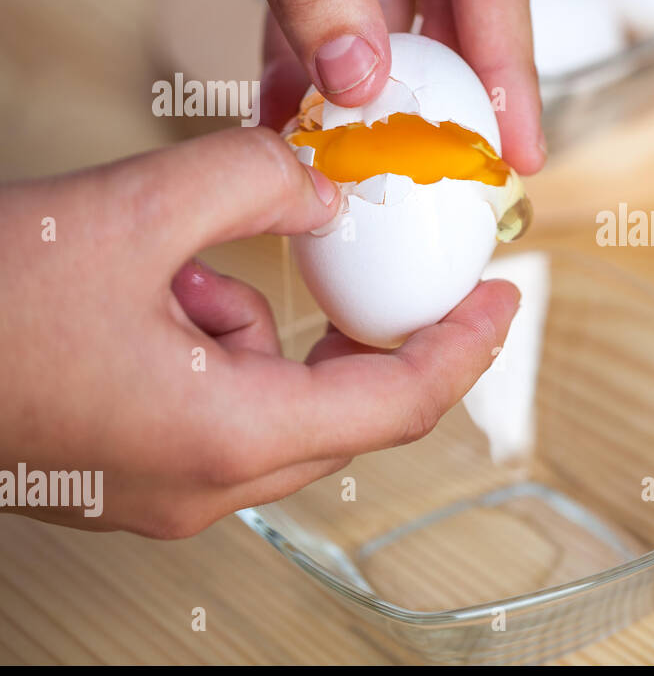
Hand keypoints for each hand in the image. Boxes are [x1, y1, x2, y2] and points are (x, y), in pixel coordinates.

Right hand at [0, 129, 519, 537]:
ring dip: (260, 326)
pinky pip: (215, 411)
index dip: (465, 348)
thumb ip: (249, 182)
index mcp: (228, 436)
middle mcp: (206, 486)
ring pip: (274, 404)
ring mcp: (163, 492)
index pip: (401, 405)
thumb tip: (321, 188)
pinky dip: (211, 345)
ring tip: (184, 267)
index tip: (502, 300)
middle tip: (372, 263)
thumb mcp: (130, 210)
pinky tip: (144, 295)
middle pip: (344, 411)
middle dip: (360, 329)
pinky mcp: (128, 475)